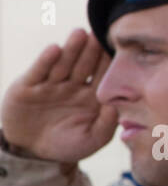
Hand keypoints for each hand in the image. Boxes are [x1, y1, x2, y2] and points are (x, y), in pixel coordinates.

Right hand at [0, 29, 116, 162]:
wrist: (34, 152)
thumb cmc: (69, 145)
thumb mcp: (92, 139)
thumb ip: (107, 124)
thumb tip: (118, 107)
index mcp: (92, 97)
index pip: (103, 77)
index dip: (109, 64)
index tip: (119, 51)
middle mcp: (73, 86)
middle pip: (84, 65)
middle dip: (92, 50)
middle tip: (100, 35)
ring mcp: (52, 84)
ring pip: (63, 64)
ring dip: (71, 49)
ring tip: (80, 34)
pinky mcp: (30, 85)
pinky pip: (39, 71)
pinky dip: (46, 60)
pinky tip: (55, 49)